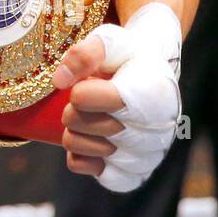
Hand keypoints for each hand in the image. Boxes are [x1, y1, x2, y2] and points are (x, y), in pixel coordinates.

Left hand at [53, 2, 181, 192]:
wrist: (151, 75)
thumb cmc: (127, 56)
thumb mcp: (109, 42)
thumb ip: (83, 54)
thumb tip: (59, 80)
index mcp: (153, 93)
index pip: (92, 101)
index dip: (80, 91)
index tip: (89, 82)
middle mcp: (158, 129)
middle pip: (82, 125)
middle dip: (73, 108)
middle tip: (85, 96)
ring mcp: (149, 155)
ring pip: (82, 150)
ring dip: (75, 131)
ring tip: (92, 116)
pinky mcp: (137, 174)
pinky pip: (95, 174)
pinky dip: (83, 157)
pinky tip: (92, 138)